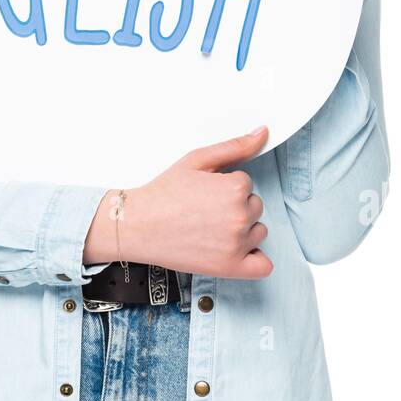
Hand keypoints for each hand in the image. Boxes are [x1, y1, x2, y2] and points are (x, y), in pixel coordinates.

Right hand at [84, 126, 272, 278]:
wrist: (138, 224)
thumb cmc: (163, 193)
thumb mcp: (197, 160)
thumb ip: (235, 147)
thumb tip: (263, 133)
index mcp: (234, 189)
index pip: (246, 185)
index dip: (226, 187)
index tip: (207, 193)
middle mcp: (239, 216)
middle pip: (255, 207)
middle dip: (235, 207)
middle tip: (206, 211)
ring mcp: (236, 244)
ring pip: (258, 232)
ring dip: (243, 230)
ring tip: (212, 229)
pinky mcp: (230, 267)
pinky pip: (263, 266)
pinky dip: (254, 259)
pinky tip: (234, 250)